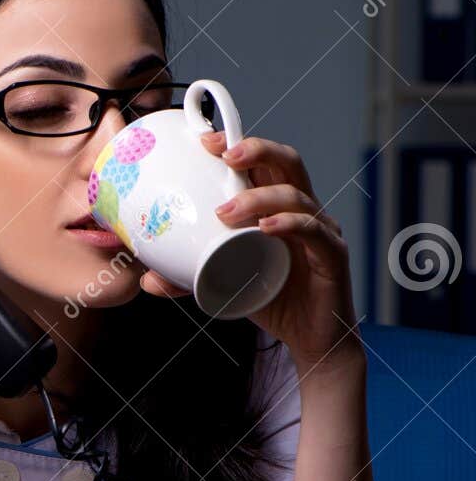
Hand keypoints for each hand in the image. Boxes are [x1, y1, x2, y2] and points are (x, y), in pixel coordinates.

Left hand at [152, 129, 361, 374]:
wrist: (312, 340)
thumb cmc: (270, 300)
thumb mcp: (221, 285)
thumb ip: (186, 278)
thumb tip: (146, 279)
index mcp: (277, 207)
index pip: (264, 163)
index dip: (238, 144)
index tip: (203, 140)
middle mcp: (303, 211)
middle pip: (287, 163)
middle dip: (255, 150)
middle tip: (222, 154)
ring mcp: (321, 231)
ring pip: (296, 196)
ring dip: (258, 197)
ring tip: (224, 212)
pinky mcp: (333, 257)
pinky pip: (314, 232)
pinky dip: (289, 225)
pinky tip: (265, 228)